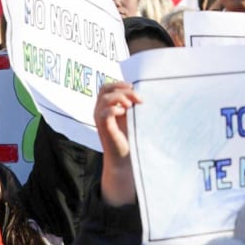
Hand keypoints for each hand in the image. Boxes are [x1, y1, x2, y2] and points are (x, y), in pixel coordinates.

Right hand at [94, 82, 141, 205]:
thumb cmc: (132, 138)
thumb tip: (145, 90)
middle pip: (105, 89)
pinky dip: (115, 110)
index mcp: (106, 106)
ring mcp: (101, 120)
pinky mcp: (104, 129)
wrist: (127, 160)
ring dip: (120, 98)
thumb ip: (134, 104)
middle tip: (137, 99)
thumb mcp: (134, 116)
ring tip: (131, 106)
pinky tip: (124, 114)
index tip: (134, 88)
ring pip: (104, 98)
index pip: (107, 87)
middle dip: (122, 89)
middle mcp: (100, 111)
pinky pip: (104, 113)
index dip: (120, 84)